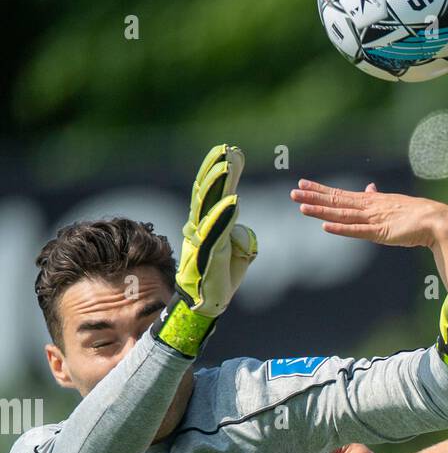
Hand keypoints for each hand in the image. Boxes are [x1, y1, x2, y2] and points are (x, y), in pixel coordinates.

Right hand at [157, 144, 256, 356]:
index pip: (215, 191)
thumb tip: (239, 220)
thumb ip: (241, 232)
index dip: (222, 171)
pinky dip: (224, 217)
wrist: (210, 303)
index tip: (232, 151)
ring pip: (208, 206)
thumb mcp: (239, 250)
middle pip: (208, 192)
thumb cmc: (222, 275)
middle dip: (218, 169)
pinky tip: (233, 202)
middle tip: (228, 149)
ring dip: (218, 185)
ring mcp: (201, 238)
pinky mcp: (206, 254)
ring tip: (228, 166)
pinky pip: (216, 232)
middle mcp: (200, 226)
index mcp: (209, 222)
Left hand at [291, 179, 447, 249]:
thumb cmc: (416, 216)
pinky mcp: (380, 233)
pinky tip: (325, 227)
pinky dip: (340, 229)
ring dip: (321, 211)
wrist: (437, 221)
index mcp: (371, 201)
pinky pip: (356, 231)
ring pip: (342, 214)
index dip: (321, 190)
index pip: (341, 194)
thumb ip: (378, 198)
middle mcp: (369, 207)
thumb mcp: (393, 204)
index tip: (303, 184)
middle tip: (293, 192)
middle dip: (314, 197)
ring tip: (301, 206)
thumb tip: (369, 187)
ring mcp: (373, 219)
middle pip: (336, 201)